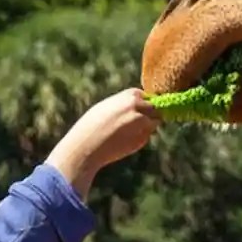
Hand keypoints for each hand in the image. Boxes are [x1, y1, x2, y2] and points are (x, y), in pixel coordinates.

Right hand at [46, 88, 160, 196]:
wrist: (86, 145)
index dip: (143, 105)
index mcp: (131, 95)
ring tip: (125, 132)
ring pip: (154, 123)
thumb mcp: (109, 105)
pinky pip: (146, 137)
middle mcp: (140, 107)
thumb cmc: (92, 125)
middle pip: (155, 109)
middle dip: (149, 115)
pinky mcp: (142, 139)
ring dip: (146, 127)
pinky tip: (123, 141)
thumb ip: (126, 104)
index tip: (137, 111)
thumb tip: (141, 107)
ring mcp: (143, 123)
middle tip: (134, 123)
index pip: (147, 97)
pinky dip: (139, 138)